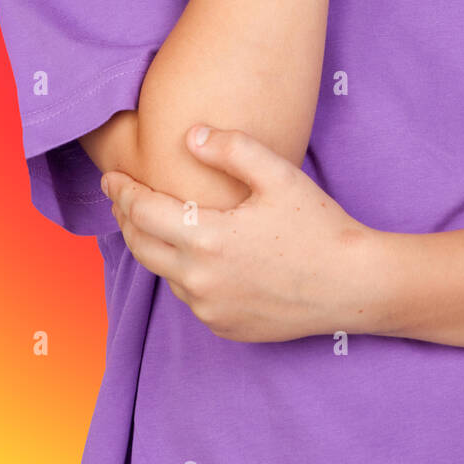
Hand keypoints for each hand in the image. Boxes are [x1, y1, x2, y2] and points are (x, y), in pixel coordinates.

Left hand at [102, 125, 379, 342]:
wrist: (353, 285)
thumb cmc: (319, 227)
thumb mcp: (279, 175)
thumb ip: (232, 149)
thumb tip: (190, 135)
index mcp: (207, 239)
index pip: (143, 213)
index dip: (122, 192)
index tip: (110, 177)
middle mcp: (200, 281)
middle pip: (141, 247)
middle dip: (126, 219)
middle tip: (121, 197)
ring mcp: (211, 309)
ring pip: (165, 274)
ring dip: (157, 247)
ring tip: (158, 223)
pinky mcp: (226, 327)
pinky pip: (192, 298)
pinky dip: (185, 275)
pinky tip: (199, 257)